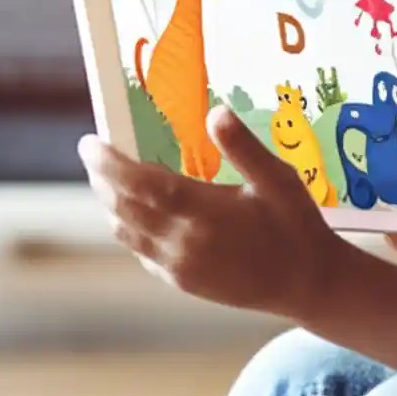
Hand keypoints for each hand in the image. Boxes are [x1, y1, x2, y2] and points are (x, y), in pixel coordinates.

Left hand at [77, 106, 346, 317]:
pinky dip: (129, 230)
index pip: (137, 183)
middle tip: (94, 156)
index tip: (89, 143)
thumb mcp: (278, 178)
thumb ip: (243, 146)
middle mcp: (181, 241)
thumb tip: (215, 112)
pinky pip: (141, 253)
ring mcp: (179, 265)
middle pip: (122, 206)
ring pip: (126, 232)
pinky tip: (137, 217)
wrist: (307, 283)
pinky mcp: (182, 282)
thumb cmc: (296, 226)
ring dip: (111, 205)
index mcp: (202, 210)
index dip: (108, 163)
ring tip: (109, 181)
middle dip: (101, 179)